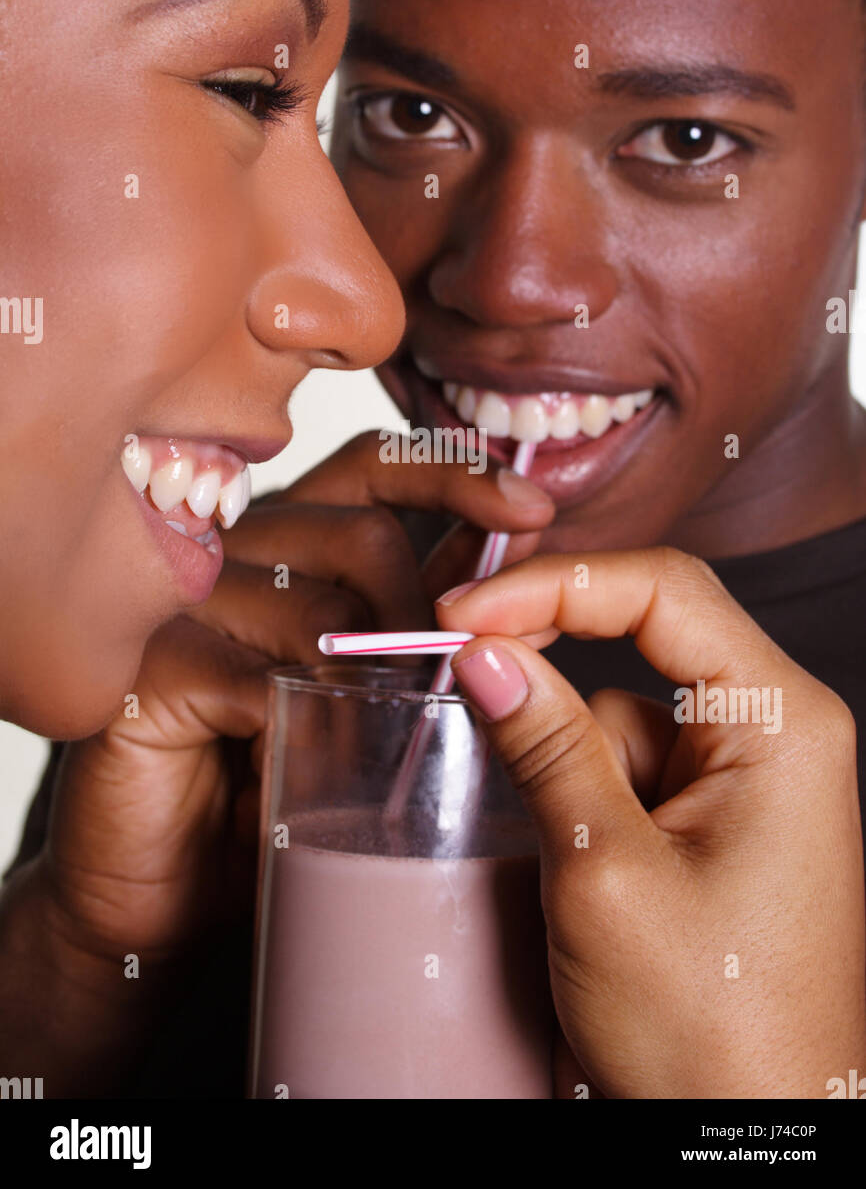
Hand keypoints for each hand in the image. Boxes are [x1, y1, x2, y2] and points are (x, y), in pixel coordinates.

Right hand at [1, 431, 552, 1091]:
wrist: (170, 894)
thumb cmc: (276, 786)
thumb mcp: (368, 688)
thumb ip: (423, 612)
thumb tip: (507, 545)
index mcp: (290, 540)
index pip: (373, 465)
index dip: (454, 472)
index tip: (534, 509)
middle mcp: (237, 557)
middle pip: (360, 531)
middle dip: (433, 614)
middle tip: (457, 689)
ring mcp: (188, 608)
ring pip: (318, 605)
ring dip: (380, 681)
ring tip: (389, 745)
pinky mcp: (152, 673)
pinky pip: (259, 679)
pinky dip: (311, 728)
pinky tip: (318, 767)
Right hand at [440, 548, 865, 1098]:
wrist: (748, 1140)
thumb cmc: (713, 1031)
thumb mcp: (605, 874)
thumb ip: (546, 746)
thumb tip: (485, 653)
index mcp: (782, 725)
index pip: (664, 591)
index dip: (555, 586)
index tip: (465, 613)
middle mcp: (777, 735)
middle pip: (647, 635)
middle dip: (551, 651)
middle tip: (455, 659)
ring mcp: (747, 779)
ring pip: (624, 707)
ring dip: (560, 745)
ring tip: (542, 832)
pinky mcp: (714, 820)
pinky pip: (629, 765)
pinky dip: (578, 788)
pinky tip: (562, 854)